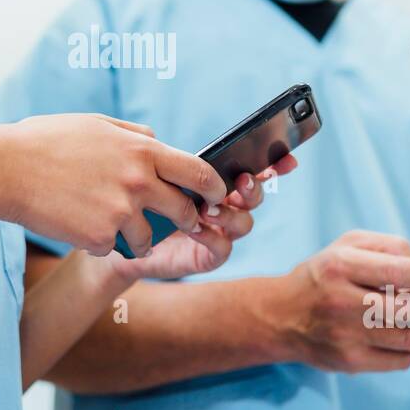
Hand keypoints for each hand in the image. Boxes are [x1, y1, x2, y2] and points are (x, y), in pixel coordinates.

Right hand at [0, 114, 226, 256]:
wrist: (6, 170)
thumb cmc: (47, 142)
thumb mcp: (97, 125)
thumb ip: (135, 135)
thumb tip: (159, 142)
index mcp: (143, 150)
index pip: (198, 172)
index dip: (213, 188)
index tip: (215, 196)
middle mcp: (139, 182)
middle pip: (183, 211)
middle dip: (182, 218)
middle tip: (172, 220)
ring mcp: (121, 212)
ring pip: (149, 237)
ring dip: (136, 235)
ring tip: (107, 220)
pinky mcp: (101, 238)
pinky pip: (114, 247)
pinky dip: (101, 241)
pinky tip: (78, 224)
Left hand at [108, 157, 298, 282]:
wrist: (122, 236)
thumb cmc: (143, 199)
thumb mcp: (161, 175)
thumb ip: (181, 165)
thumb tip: (192, 153)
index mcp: (219, 183)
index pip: (254, 172)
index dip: (274, 166)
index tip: (286, 159)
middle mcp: (225, 207)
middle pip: (255, 197)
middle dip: (252, 189)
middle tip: (240, 181)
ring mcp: (220, 233)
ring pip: (244, 223)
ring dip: (229, 214)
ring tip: (206, 208)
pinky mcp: (208, 256)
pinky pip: (223, 247)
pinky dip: (212, 236)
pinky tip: (195, 228)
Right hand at [268, 230, 409, 371]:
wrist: (281, 316)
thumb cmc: (321, 276)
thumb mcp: (346, 246)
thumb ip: (388, 246)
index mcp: (341, 266)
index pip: (400, 272)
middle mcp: (341, 301)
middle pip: (409, 311)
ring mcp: (345, 336)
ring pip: (409, 339)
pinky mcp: (349, 362)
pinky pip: (398, 360)